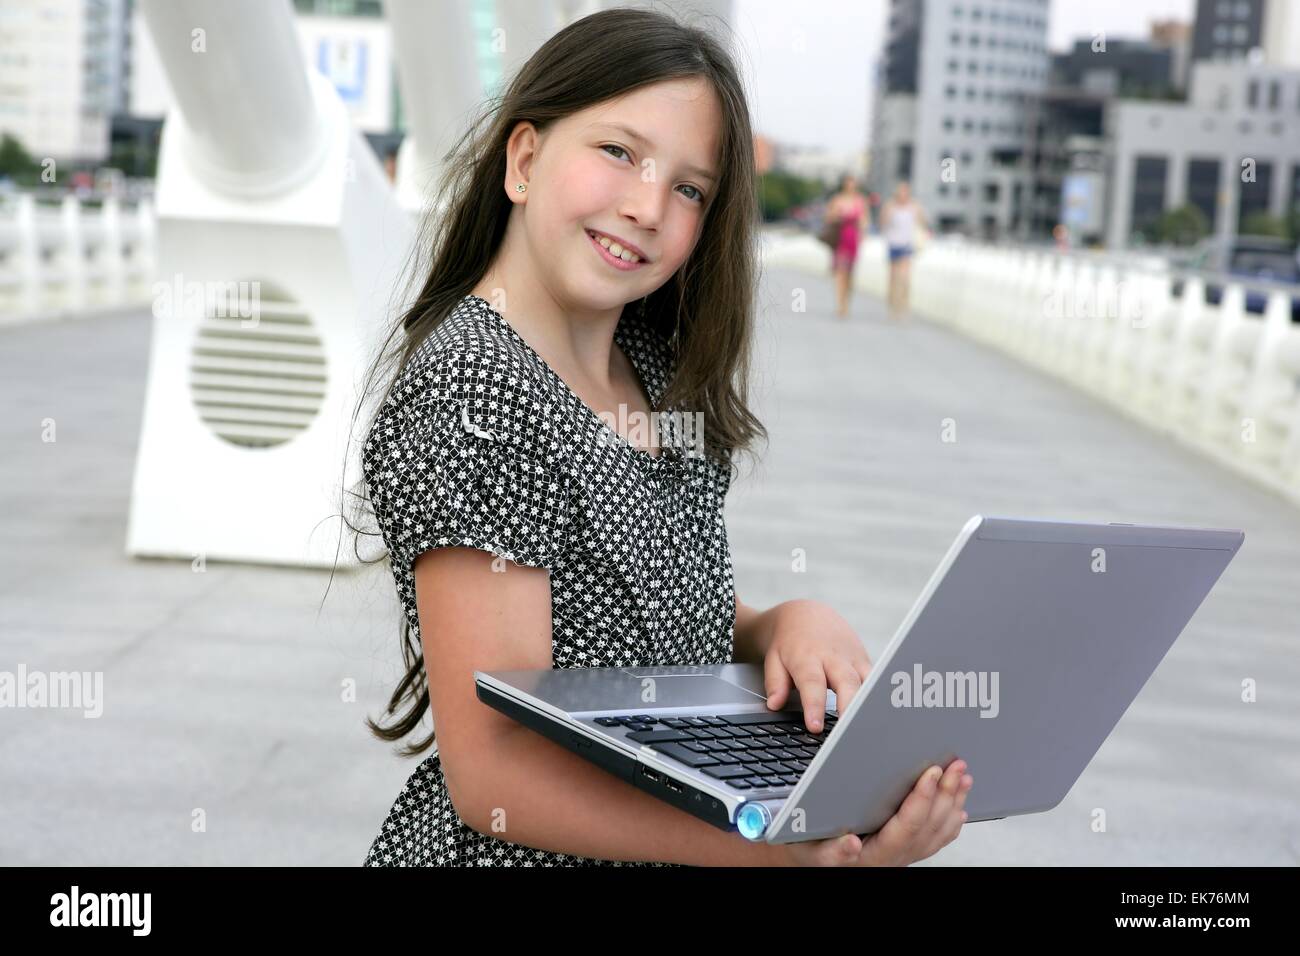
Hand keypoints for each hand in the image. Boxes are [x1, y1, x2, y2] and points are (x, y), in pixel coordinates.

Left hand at [761, 599, 870, 732]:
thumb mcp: (774, 658)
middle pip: (847, 682)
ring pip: (866, 681)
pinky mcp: (864, 659)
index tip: (815, 726)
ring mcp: (852, 657)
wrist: (807, 613)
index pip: (812, 683)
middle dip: (850, 707)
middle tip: (848, 732)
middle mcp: (833, 656)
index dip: (815, 706)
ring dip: (869, 704)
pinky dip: (878, 696)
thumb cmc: (790, 641)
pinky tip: (882, 714)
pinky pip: (875, 679)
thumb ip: (775, 683)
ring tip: (869, 728)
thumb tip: (774, 705)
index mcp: (807, 656)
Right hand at [775, 759, 972, 865]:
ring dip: (953, 802)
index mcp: (876, 855)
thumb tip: (851, 844)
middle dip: (945, 793)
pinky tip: (959, 805)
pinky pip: (937, 838)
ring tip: (962, 777)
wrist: (814, 857)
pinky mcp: (907, 849)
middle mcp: (895, 857)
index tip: (931, 773)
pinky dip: (952, 819)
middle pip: (929, 827)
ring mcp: (904, 854)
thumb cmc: (812, 847)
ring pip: (938, 832)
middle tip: (955, 766)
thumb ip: (832, 852)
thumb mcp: (812, 850)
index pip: (908, 826)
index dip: (922, 798)